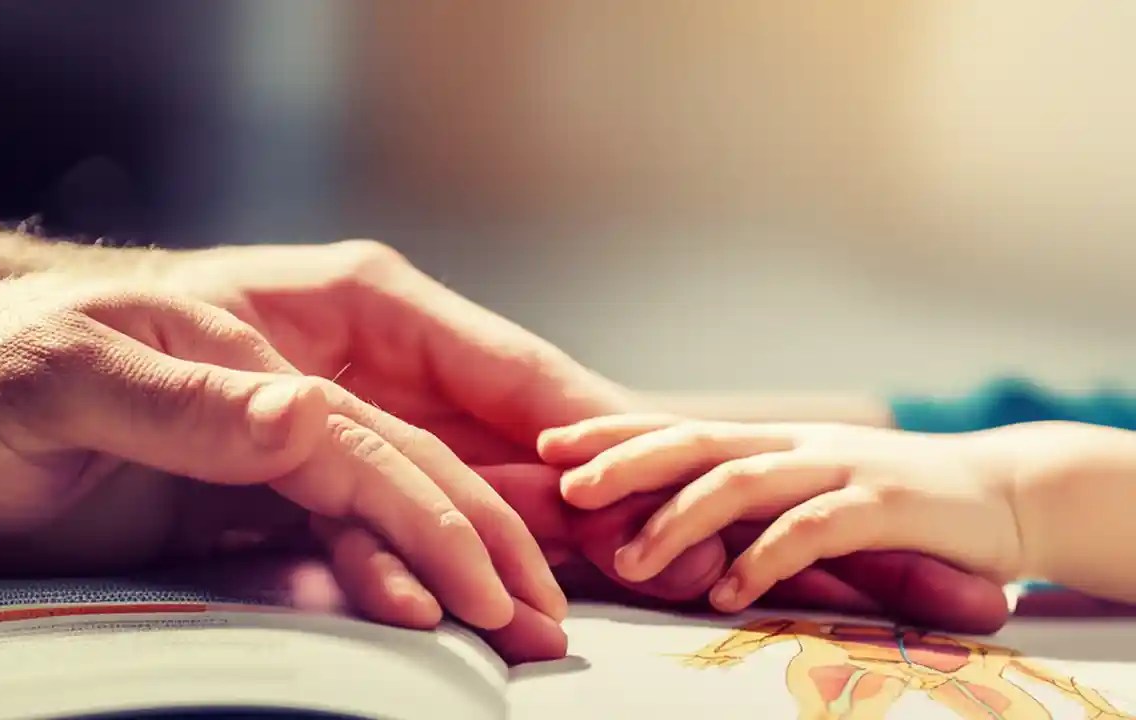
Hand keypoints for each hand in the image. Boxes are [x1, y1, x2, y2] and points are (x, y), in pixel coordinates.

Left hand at [0, 274, 563, 643]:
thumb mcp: (75, 372)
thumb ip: (192, 399)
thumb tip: (310, 421)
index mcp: (328, 313)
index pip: (462, 386)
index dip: (541, 447)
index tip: (596, 509)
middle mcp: (340, 372)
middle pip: (463, 453)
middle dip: (518, 532)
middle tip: (552, 614)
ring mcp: (315, 438)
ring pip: (421, 503)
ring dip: (473, 567)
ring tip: (518, 630)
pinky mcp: (279, 500)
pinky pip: (357, 542)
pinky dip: (396, 580)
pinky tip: (420, 616)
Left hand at [539, 416, 1020, 614]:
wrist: (1003, 495)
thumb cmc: (890, 505)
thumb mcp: (811, 494)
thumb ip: (750, 504)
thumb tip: (667, 524)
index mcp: (770, 443)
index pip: (678, 430)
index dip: (613, 434)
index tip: (549, 446)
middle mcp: (795, 446)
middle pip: (695, 443)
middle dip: (627, 463)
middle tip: (567, 489)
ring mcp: (839, 469)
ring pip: (742, 484)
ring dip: (680, 521)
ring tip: (630, 561)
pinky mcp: (884, 505)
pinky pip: (813, 530)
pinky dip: (764, 559)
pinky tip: (728, 593)